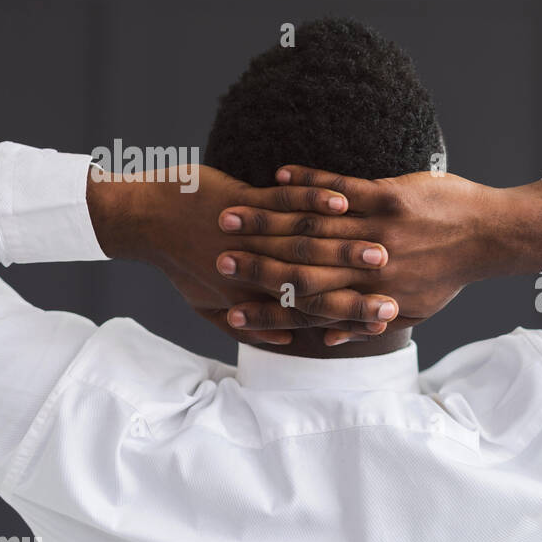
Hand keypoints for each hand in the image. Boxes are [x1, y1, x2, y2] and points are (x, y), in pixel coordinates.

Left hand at [86, 164, 400, 344]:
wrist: (141, 221)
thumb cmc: (178, 263)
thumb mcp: (207, 305)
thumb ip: (251, 325)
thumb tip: (290, 342)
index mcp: (250, 299)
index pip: (310, 313)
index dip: (352, 317)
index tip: (388, 318)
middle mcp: (250, 272)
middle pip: (316, 281)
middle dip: (361, 282)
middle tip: (399, 286)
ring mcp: (246, 235)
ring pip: (305, 240)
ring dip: (346, 242)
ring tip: (382, 243)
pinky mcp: (239, 201)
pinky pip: (283, 200)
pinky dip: (314, 199)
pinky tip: (342, 201)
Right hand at [214, 166, 541, 344]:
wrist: (489, 236)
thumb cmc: (448, 276)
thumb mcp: (413, 312)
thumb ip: (366, 323)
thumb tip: (327, 342)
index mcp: (373, 297)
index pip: (310, 308)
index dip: (270, 312)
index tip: (233, 312)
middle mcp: (372, 267)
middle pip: (302, 268)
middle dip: (255, 265)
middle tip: (217, 260)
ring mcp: (380, 228)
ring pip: (313, 226)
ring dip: (268, 220)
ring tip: (231, 216)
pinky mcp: (390, 195)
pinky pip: (341, 186)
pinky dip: (308, 182)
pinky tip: (278, 175)